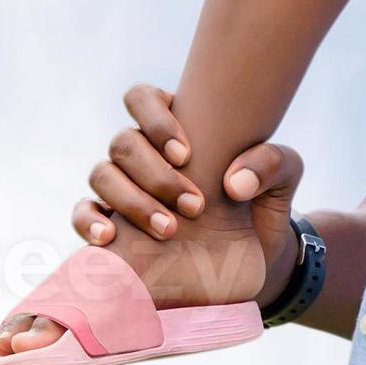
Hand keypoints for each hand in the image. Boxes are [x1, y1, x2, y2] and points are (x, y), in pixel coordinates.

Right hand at [0, 85, 299, 357]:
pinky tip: (110, 236)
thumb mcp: (283, 179)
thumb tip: (235, 181)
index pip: (142, 99)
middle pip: (123, 142)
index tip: (186, 154)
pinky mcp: (113, 227)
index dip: (155, 119)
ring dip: (132, 200)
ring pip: (102, 175)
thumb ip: (272, 162)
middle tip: (194, 206)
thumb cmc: (262, 210)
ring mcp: (122, 189)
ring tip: (168, 231)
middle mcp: (142, 154)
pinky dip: (88, 221)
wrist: (258, 265)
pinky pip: (82, 213)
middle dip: (155, 174)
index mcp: (175, 128)